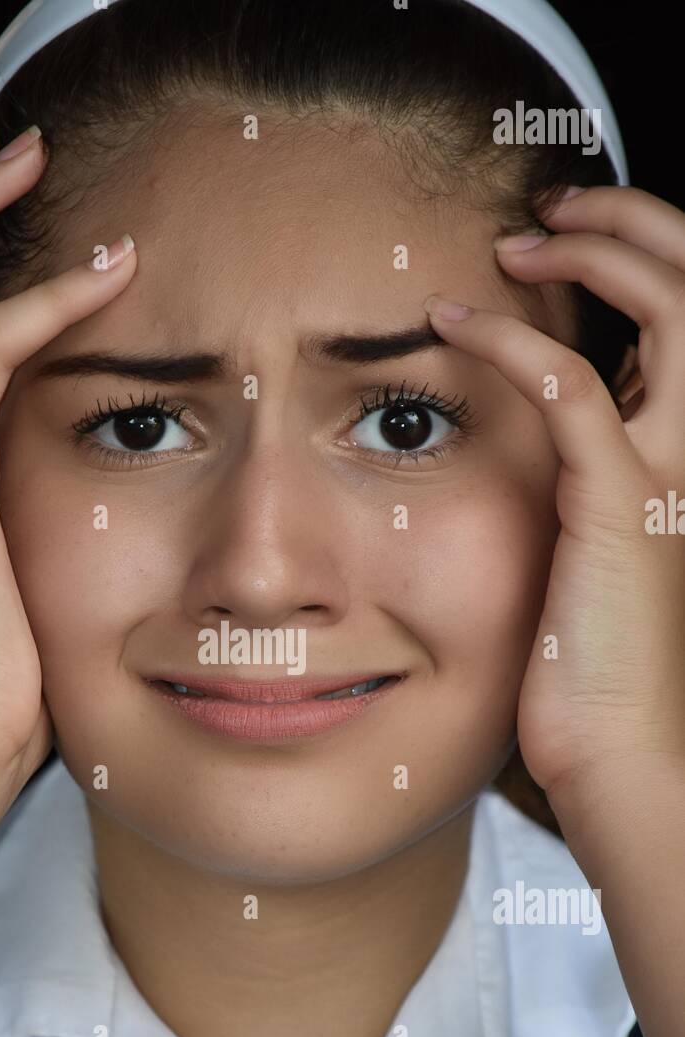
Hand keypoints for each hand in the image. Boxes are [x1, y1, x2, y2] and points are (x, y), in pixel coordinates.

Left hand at [423, 185, 684, 806]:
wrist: (623, 749)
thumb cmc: (595, 661)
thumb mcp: (596, 546)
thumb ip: (585, 475)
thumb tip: (534, 431)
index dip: (644, 250)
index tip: (563, 236)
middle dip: (633, 219)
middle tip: (547, 206)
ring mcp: (674, 471)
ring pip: (671, 310)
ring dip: (596, 251)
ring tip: (518, 238)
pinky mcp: (621, 505)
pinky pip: (573, 389)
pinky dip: (512, 341)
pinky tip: (454, 323)